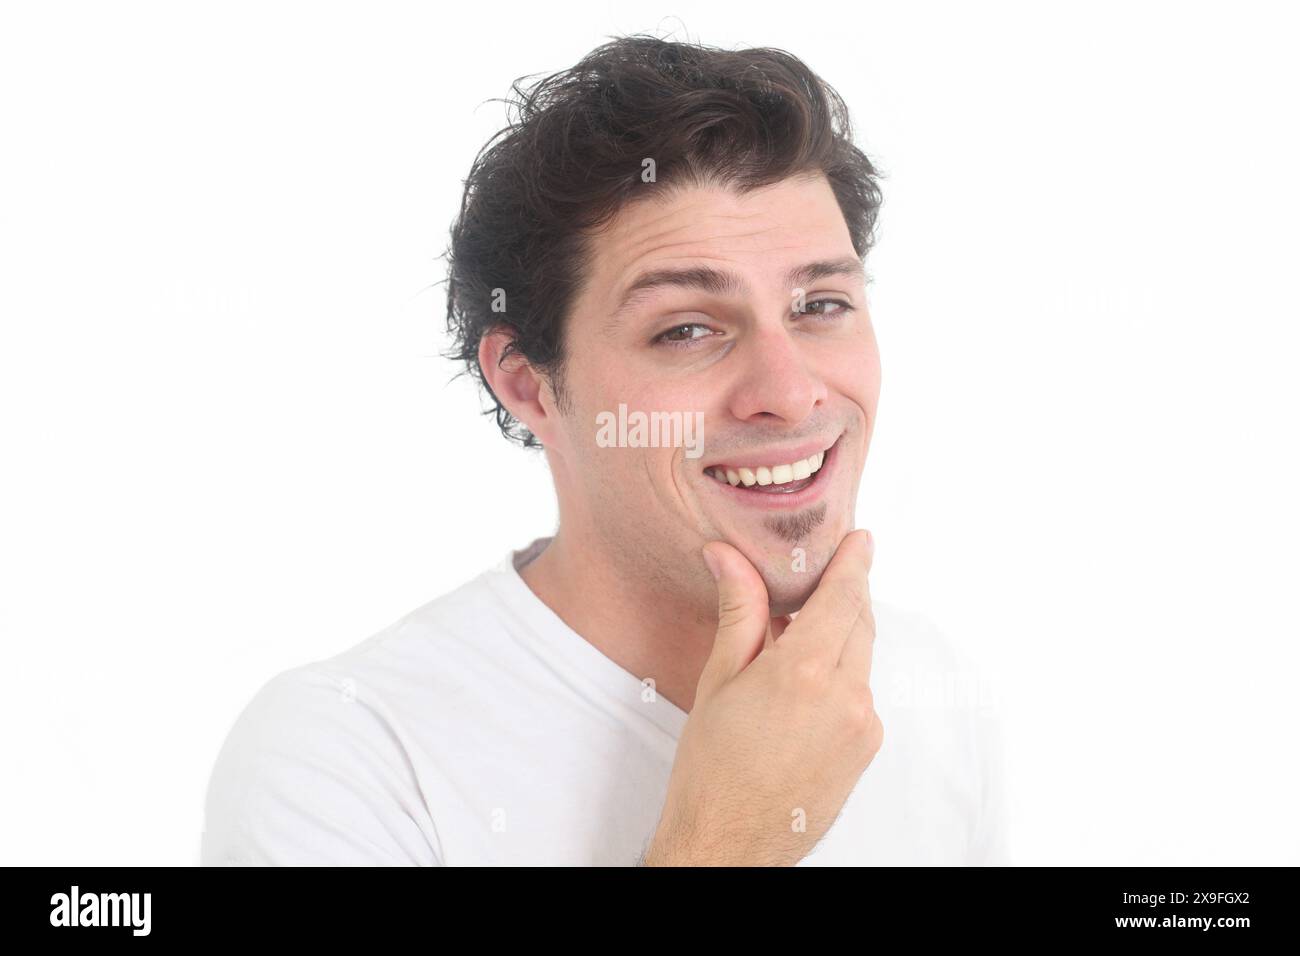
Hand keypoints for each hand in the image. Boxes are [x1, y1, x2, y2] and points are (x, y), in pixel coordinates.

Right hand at [642, 530, 882, 865]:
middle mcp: (845, 697)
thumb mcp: (720, 679)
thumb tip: (728, 556)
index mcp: (803, 673)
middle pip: (859, 623)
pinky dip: (839, 677)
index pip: (843, 598)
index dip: (854, 564)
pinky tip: (802, 688)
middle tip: (822, 578)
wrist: (729, 843)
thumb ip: (738, 612)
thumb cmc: (712, 767)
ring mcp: (862, 726)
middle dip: (844, 597)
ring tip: (794, 642)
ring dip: (837, 639)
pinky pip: (859, 695)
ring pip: (859, 659)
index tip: (862, 540)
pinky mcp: (866, 749)